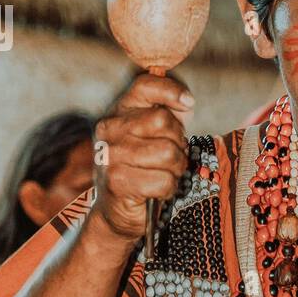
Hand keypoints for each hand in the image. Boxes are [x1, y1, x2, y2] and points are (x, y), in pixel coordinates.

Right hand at [92, 74, 192, 241]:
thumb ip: (170, 112)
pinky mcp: (117, 182)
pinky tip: (156, 190)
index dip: (171, 90)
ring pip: (168, 153)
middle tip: (170, 156)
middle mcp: (109, 129)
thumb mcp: (155, 135)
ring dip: (175, 168)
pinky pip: (164, 180)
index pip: (144, 85)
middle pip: (163, 121)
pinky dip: (168, 188)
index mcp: (118, 112)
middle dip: (177, 142)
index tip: (188, 103)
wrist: (117, 211)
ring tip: (163, 173)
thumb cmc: (143, 168)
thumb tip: (186, 101)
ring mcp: (110, 155)